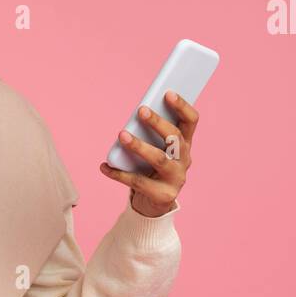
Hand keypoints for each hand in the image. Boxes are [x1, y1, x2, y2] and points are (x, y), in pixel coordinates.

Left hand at [99, 90, 198, 216]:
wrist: (154, 203)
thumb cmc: (151, 168)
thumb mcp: (155, 148)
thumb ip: (150, 133)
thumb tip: (135, 114)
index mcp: (184, 144)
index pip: (191, 121)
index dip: (182, 106)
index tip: (167, 93)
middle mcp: (185, 160)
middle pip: (175, 137)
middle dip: (157, 122)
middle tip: (140, 110)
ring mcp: (176, 178)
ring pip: (159, 159)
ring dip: (139, 146)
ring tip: (121, 135)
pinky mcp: (164, 195)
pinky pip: (139, 182)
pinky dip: (119, 174)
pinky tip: (104, 166)